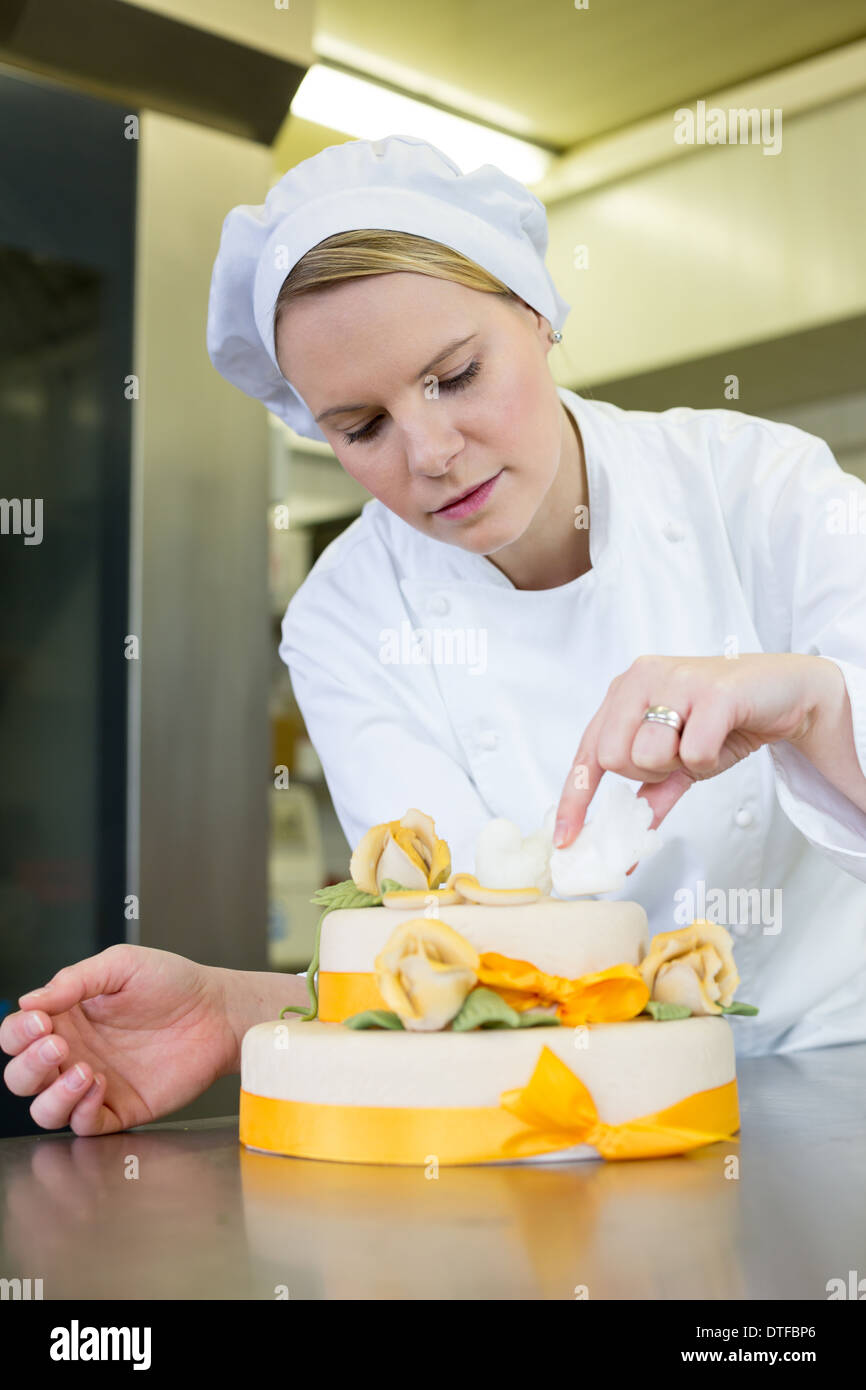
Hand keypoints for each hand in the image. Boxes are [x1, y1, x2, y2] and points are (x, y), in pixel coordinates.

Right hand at [1, 945, 237, 1134]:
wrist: (217, 1012)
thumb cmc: (173, 983)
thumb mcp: (122, 965)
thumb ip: (74, 980)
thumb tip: (29, 1001)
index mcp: (67, 1017)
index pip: (16, 1035)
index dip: (17, 1033)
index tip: (39, 1020)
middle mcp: (74, 1053)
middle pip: (20, 1077)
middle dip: (29, 1065)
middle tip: (58, 1045)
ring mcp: (94, 1084)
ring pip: (44, 1110)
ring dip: (52, 1095)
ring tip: (84, 1070)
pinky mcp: (120, 1109)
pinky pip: (84, 1125)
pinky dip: (82, 1111)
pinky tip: (102, 1085)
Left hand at [553, 652, 831, 854]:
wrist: (785, 693)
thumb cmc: (725, 722)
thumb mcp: (679, 760)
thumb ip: (649, 795)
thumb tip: (624, 848)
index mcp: (625, 690)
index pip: (588, 751)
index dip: (576, 799)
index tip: (567, 840)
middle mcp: (642, 677)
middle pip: (614, 757)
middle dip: (647, 773)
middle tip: (679, 758)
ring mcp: (675, 679)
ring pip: (647, 755)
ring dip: (679, 765)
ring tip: (702, 743)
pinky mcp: (713, 691)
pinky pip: (691, 753)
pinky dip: (707, 759)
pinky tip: (722, 738)